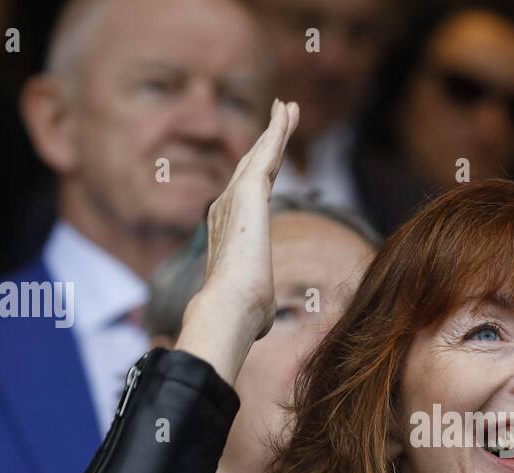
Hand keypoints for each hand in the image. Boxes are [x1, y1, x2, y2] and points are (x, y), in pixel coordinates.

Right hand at [176, 99, 299, 383]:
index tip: (267, 158)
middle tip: (280, 115)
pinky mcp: (249, 192)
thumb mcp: (254, 306)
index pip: (247, 196)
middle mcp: (226, 209)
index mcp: (228, 233)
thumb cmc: (241, 317)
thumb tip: (259, 325)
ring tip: (287, 108)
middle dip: (266, 141)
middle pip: (251, 167)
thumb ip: (257, 304)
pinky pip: (267, 153)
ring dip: (274, 130)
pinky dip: (277, 131)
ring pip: (259, 155)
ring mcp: (235, 198)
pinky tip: (287, 114)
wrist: (230, 309)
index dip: (258, 173)